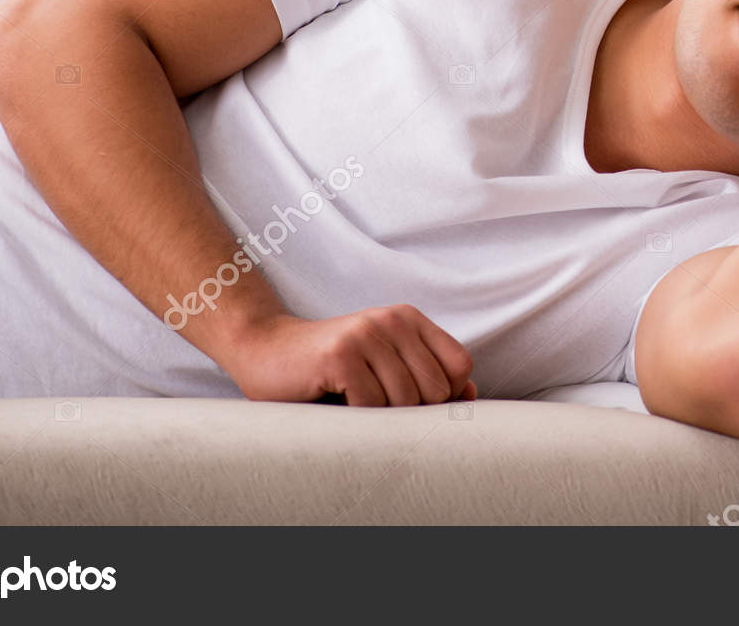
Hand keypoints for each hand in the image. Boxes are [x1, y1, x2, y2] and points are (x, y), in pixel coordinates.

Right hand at [221, 306, 476, 405]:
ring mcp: (366, 334)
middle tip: (376, 407)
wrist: (266, 350)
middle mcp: (392, 320)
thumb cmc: (330, 367)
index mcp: (409, 319)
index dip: (445, 396)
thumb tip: (473, 395)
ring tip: (354, 403)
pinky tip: (337, 402)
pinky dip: (357, 417)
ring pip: (405, 401)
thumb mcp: (384, 365)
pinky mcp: (341, 355)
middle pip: (436, 390)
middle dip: (411, 412)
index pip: (460, 366)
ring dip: (381, 418)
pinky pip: (372, 406)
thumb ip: (427, 376)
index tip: (413, 404)